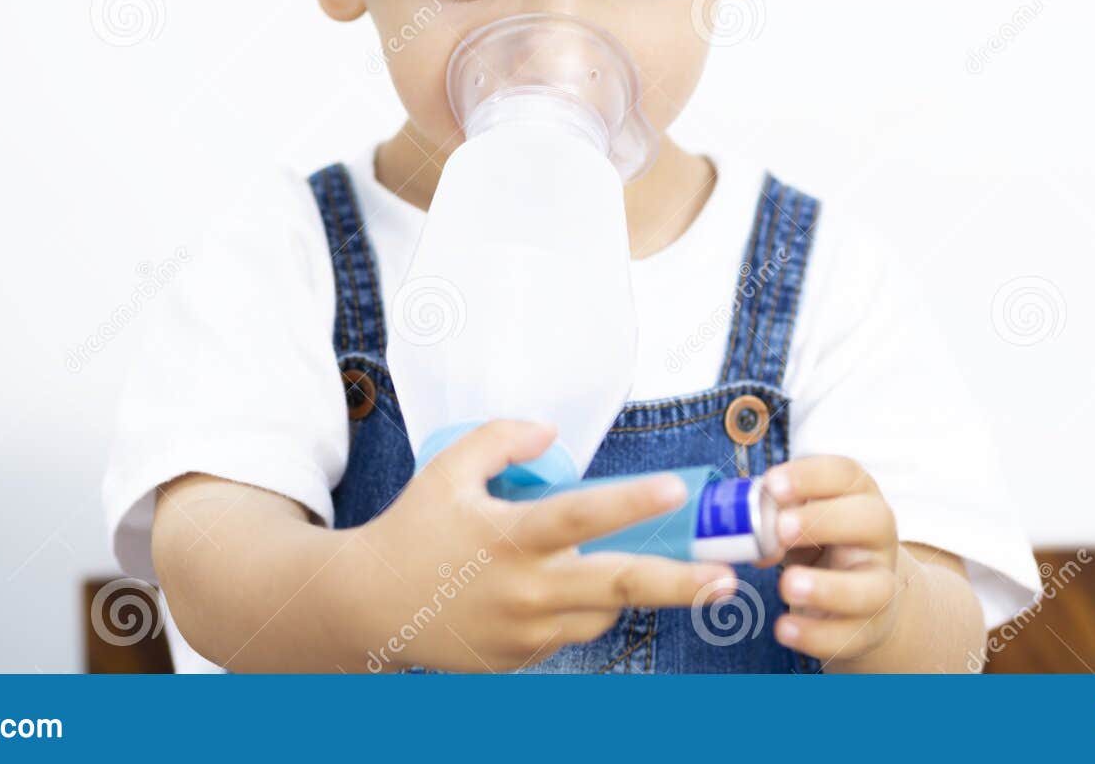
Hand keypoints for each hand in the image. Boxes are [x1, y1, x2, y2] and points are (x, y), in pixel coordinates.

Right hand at [355, 420, 737, 671]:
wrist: (367, 608)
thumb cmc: (412, 529)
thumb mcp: (448, 469)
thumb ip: (501, 440)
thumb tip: (553, 432)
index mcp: (511, 537)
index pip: (581, 516)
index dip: (631, 502)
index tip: (675, 490)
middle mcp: (525, 590)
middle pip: (618, 586)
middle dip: (680, 584)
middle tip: (727, 578)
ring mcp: (526, 632)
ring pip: (602, 612)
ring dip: (625, 590)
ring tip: (623, 565)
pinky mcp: (521, 661)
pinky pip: (572, 632)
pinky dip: (580, 608)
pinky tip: (556, 589)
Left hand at [762, 455, 904, 664]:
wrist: (856, 595)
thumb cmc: (815, 542)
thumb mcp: (796, 519)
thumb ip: (772, 520)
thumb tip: (749, 540)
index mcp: (857, 496)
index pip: (845, 474)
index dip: (810, 476)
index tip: (772, 484)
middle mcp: (878, 536)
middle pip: (872, 520)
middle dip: (825, 521)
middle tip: (780, 529)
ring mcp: (881, 582)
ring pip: (875, 587)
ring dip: (828, 587)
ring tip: (786, 585)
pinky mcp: (872, 627)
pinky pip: (853, 635)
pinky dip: (816, 635)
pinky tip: (784, 629)